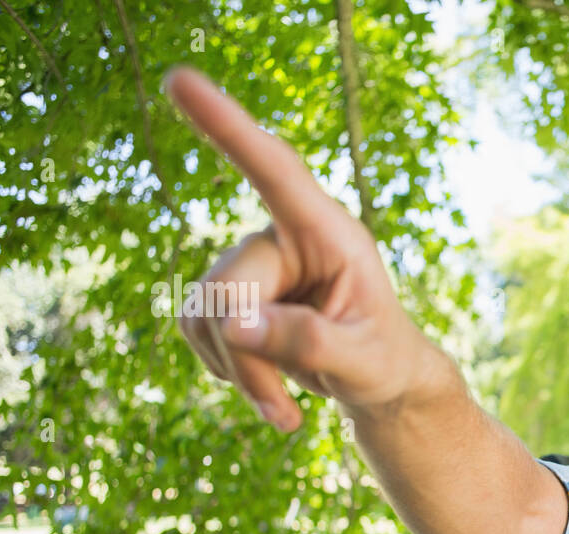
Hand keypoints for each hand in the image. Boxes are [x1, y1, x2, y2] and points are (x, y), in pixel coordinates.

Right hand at [163, 66, 437, 429]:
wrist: (379, 381)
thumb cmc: (385, 361)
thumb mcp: (363, 361)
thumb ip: (307, 340)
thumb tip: (233, 323)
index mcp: (330, 233)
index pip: (275, 171)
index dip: (228, 127)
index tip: (183, 80)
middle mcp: (285, 238)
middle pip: (229, 286)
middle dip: (249, 357)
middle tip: (285, 416)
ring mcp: (252, 265)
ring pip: (205, 315)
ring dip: (240, 373)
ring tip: (285, 409)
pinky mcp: (228, 295)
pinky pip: (196, 330)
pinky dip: (225, 371)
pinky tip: (265, 388)